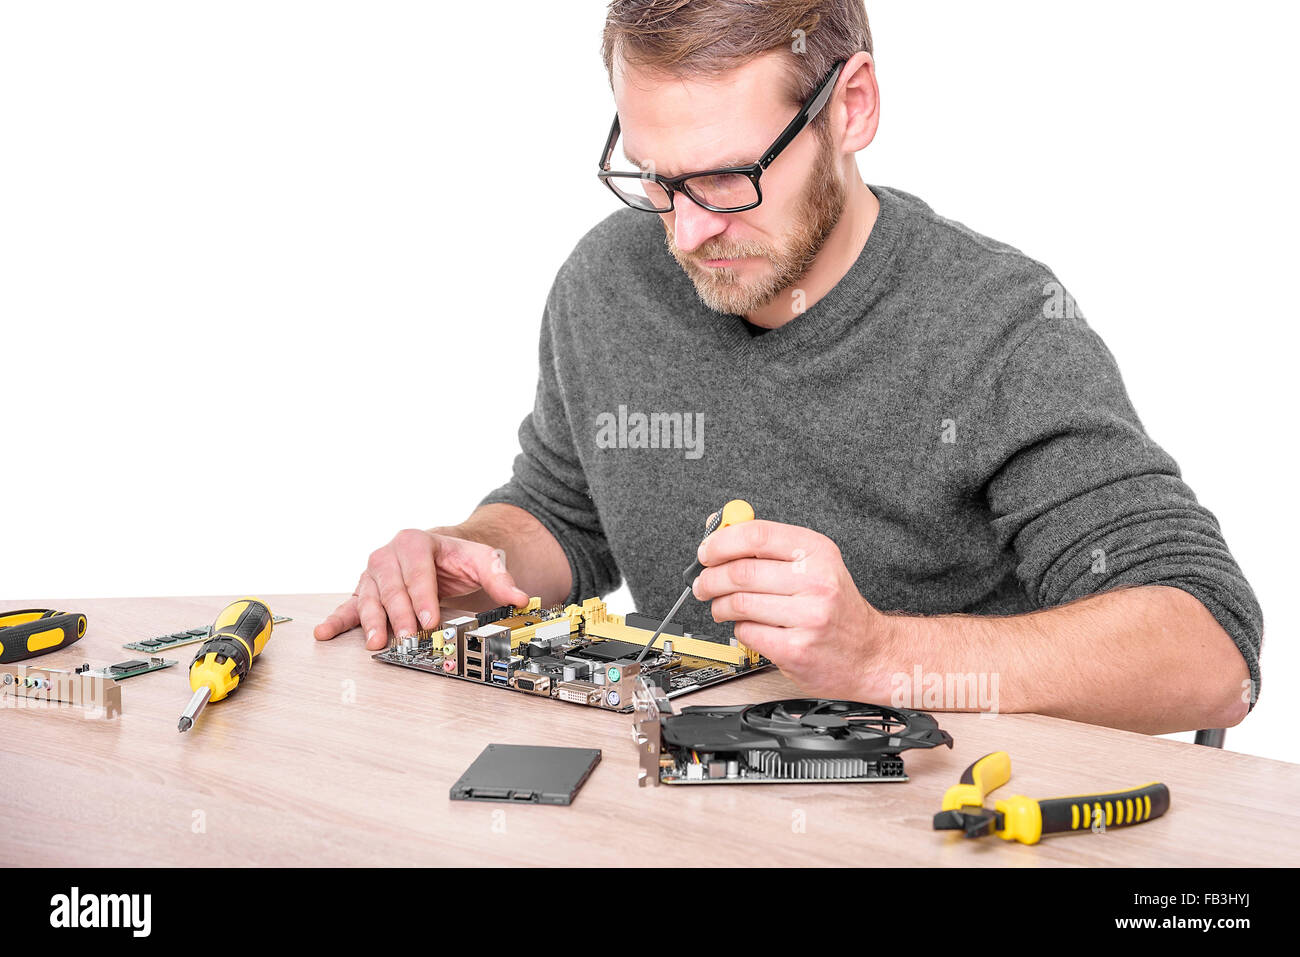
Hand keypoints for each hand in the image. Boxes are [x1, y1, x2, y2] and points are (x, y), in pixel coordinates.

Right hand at [313, 528, 529, 649]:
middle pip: (390, 586)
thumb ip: (500, 576)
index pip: (416, 569)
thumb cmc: (457, 557)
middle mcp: (389, 555)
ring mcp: (374, 574)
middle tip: (405, 635)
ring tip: (375, 642)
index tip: (429, 618)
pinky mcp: (366, 591)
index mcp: (416, 541)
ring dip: (371, 621)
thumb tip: (519, 596)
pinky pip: (349, 605)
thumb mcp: (482, 559)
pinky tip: (325, 632)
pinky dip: (337, 619)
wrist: (439, 553)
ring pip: (369, 597)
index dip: (422, 595)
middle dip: (398, 613)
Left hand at [692, 520, 892, 699]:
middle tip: (703, 583)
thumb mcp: (816, 564)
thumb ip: (770, 546)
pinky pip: (747, 632)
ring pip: (739, 603)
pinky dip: (738, 628)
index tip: (706, 551)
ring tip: (722, 607)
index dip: (722, 542)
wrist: (870, 654)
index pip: (757, 535)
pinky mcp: (796, 649)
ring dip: (720, 606)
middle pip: (741, 571)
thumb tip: (721, 530)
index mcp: (818, 552)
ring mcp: (807, 617)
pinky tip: (748, 626)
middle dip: (711, 578)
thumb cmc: (838, 608)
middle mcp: (816, 581)